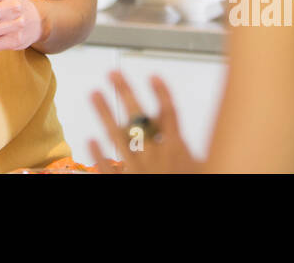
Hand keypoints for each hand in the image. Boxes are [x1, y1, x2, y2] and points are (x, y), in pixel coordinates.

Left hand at [88, 71, 203, 173]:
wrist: (186, 220)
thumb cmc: (195, 181)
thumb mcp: (204, 167)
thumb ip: (194, 154)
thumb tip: (203, 141)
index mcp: (178, 149)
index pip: (169, 114)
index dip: (161, 93)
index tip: (152, 75)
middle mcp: (157, 154)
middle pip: (139, 117)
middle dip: (126, 92)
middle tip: (112, 73)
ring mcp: (139, 168)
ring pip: (119, 136)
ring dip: (104, 113)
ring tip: (94, 93)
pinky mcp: (126, 183)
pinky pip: (109, 168)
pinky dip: (99, 154)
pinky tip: (89, 140)